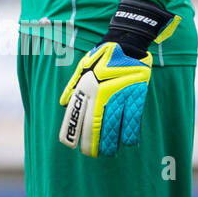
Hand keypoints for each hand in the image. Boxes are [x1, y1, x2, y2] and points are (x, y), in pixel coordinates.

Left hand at [58, 0, 181, 156]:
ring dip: (110, 144)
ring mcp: (118, 96)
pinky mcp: (135, 95)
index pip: (75, 117)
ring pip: (112, 128)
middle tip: (91, 154)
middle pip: (93, 127)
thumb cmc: (102, 56)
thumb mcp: (81, 68)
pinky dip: (129, 135)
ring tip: (108, 152)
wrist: (126, 42)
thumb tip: (63, 104)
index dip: (73, 134)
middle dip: (91, 144)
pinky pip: (132, 121)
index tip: (72, 146)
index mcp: (84, 88)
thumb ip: (72, 87)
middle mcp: (99, 94)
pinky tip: (126, 142)